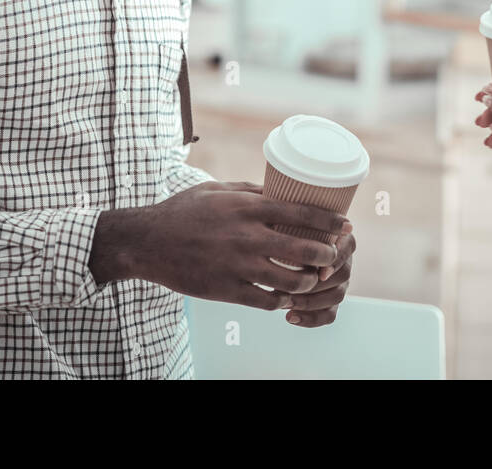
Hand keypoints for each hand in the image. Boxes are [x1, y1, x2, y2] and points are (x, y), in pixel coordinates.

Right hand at [93, 181, 349, 312]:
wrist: (146, 242)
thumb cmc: (183, 211)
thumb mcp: (218, 190)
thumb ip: (251, 192)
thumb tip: (282, 191)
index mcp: (247, 208)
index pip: (300, 214)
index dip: (329, 221)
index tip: (345, 226)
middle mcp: (246, 237)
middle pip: (303, 251)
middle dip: (326, 256)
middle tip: (332, 257)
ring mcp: (237, 266)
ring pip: (289, 281)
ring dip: (307, 283)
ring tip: (312, 280)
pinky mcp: (226, 290)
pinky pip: (266, 301)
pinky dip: (280, 300)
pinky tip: (284, 296)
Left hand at [285, 229, 355, 327]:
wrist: (279, 246)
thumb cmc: (285, 229)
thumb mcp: (290, 224)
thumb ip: (295, 227)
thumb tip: (294, 237)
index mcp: (340, 237)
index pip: (347, 248)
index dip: (336, 262)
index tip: (320, 273)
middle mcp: (344, 260)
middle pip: (342, 276)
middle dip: (316, 285)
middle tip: (290, 288)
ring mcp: (340, 282)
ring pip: (336, 296)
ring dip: (310, 302)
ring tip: (285, 302)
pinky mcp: (331, 301)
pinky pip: (329, 315)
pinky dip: (310, 319)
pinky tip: (290, 317)